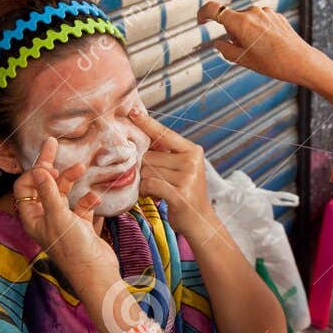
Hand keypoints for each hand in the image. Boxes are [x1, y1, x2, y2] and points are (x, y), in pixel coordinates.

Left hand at [11, 137, 117, 276]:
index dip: (35, 172)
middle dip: (51, 167)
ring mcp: (63, 222)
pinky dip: (87, 199)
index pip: (25, 186)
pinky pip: (81, 206)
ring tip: (82, 168)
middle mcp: (45, 218)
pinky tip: (94, 197)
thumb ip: (49, 191)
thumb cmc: (73, 249)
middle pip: (43, 186)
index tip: (49, 160)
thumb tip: (38, 169)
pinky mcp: (80, 226)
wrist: (97, 273)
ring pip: (63, 193)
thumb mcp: (59, 216)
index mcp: (32, 217)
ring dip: (71, 180)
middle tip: (54, 144)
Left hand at [130, 110, 214, 240]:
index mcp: (192, 150)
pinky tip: (154, 197)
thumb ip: (165, 154)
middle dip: (145, 169)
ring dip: (145, 183)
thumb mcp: (181, 169)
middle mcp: (191, 160)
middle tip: (156, 182)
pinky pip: (149, 185)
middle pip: (150, 156)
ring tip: (157, 191)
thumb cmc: (184, 192)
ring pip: (147, 171)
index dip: (147, 123)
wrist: (199, 221)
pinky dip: (146, 192)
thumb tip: (139, 139)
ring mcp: (187, 176)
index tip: (133, 111)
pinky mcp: (180, 193)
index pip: (164, 133)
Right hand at [198, 2, 332, 109]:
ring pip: (247, 20)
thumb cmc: (273, 64)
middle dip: (232, 32)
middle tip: (244, 50)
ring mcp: (266, 12)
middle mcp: (252, 12)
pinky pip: (260, 20)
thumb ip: (225, 50)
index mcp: (240, 23)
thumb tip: (218, 42)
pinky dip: (259, 30)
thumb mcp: (243, 61)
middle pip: (232, 19)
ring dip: (246, 31)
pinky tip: (270, 45)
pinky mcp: (276, 15)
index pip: (213, 9)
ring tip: (260, 50)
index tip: (201, 21)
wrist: (301, 61)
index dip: (203, 13)